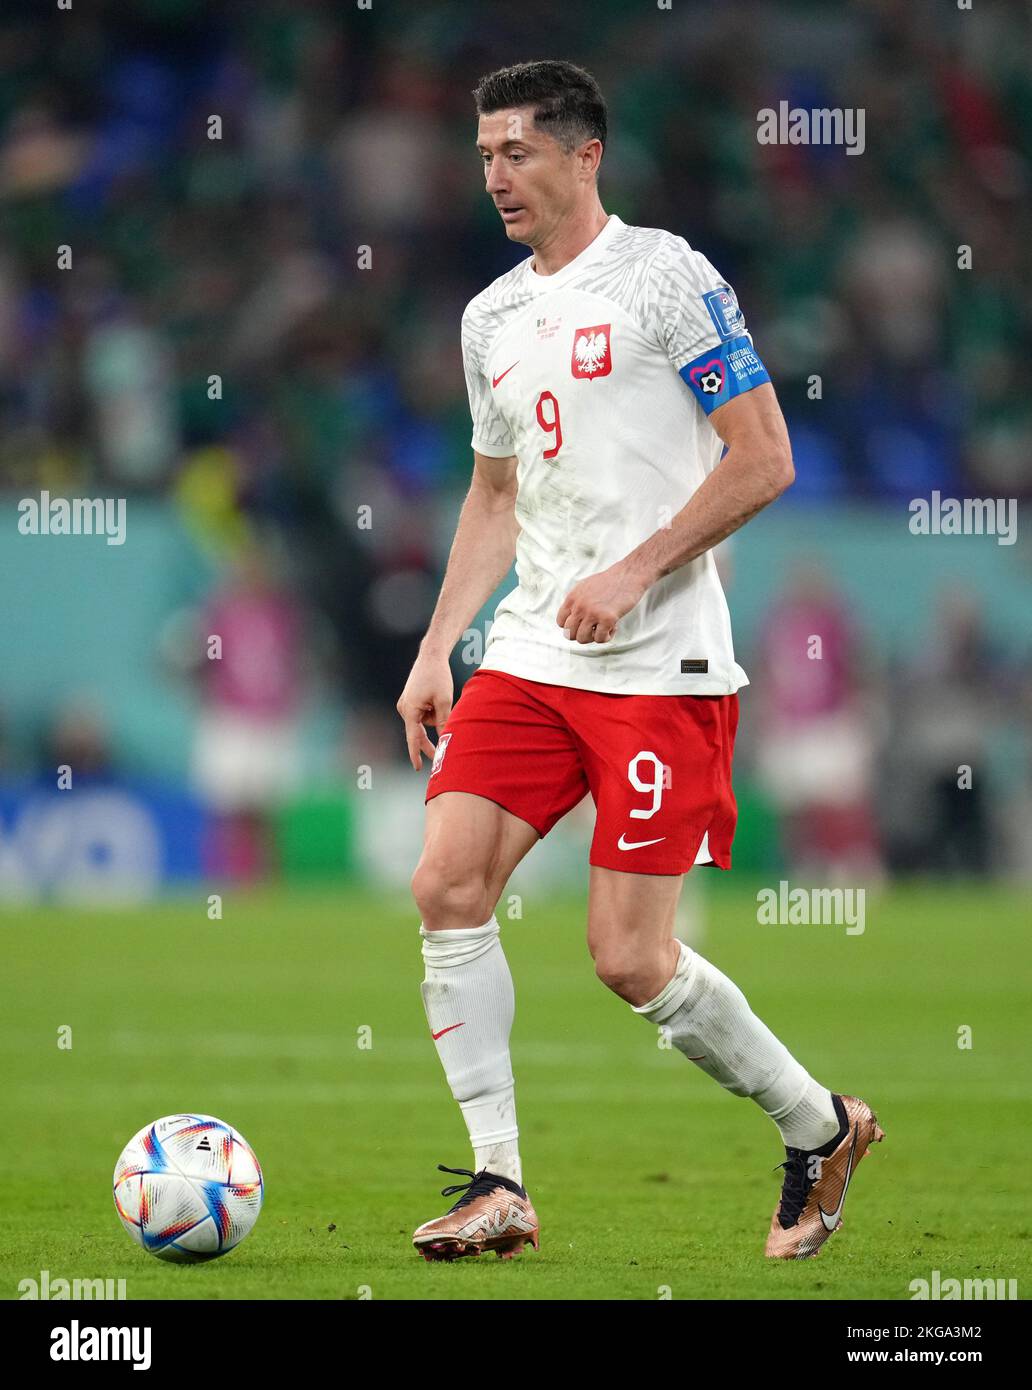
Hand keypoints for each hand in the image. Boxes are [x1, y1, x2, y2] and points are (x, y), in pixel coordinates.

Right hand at [396, 652, 453, 769]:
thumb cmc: (438, 676)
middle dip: (429, 742)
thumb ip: (443, 721)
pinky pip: (422, 714)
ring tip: (440, 699)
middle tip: (440, 756)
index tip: (418, 768)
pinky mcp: (410, 701)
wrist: (431, 656)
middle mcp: (404, 708)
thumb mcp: (444, 701)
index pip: (413, 738)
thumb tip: (445, 738)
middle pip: (417, 733)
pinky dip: (431, 712)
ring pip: (423, 722)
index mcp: (410, 710)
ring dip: (434, 718)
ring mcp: (406, 704)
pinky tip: (435, 697)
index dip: (416, 754)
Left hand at [556, 560, 649, 643]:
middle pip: (570, 634)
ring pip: (582, 639)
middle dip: (582, 634)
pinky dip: (607, 636)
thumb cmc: (609, 582)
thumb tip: (571, 620)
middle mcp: (579, 606)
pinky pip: (600, 639)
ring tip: (603, 628)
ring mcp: (593, 613)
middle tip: (593, 629)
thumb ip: (576, 602)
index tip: (583, 624)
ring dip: (593, 638)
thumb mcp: (585, 587)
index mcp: (572, 598)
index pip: (561, 623)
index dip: (572, 627)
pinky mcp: (607, 618)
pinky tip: (614, 626)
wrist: (628, 575)